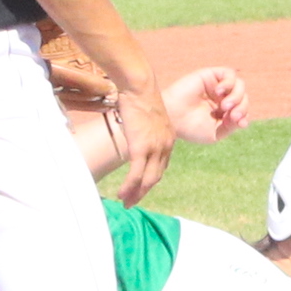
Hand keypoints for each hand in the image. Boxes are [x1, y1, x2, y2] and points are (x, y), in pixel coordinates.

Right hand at [115, 81, 174, 205]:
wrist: (139, 87)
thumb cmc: (139, 96)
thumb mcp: (147, 117)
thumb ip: (144, 130)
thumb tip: (134, 133)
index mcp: (169, 139)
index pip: (161, 166)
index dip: (151, 179)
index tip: (142, 187)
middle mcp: (165, 146)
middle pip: (156, 176)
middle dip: (144, 192)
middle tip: (133, 202)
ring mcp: (154, 148)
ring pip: (147, 179)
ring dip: (136, 194)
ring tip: (126, 203)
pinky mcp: (141, 148)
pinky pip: (136, 174)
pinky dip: (129, 187)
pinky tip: (121, 194)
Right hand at [161, 67, 249, 143]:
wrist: (172, 118)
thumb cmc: (190, 128)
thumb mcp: (215, 133)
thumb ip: (231, 126)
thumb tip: (245, 120)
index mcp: (222, 113)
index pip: (242, 110)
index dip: (244, 115)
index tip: (238, 123)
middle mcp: (220, 98)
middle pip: (243, 98)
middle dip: (242, 107)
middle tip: (232, 115)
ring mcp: (215, 86)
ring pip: (239, 85)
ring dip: (237, 96)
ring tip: (225, 105)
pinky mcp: (209, 75)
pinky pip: (229, 73)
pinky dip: (229, 83)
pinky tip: (218, 92)